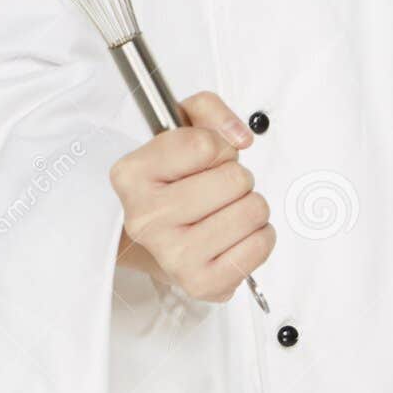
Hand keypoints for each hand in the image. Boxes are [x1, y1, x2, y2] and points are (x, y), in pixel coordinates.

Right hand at [109, 90, 275, 302]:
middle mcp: (146, 218)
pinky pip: (260, 246)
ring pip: (253, 210)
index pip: (204, 144)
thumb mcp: (178, 129)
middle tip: (216, 188)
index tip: (205, 158)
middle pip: (235, 178)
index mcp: (132, 175)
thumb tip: (240, 138)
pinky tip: (235, 235)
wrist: (151, 240)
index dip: (218, 146)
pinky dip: (259, 236)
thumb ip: (208, 109)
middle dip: (236, 177)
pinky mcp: (201, 283)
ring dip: (250, 205)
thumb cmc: (170, 183)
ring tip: (226, 210)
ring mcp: (173, 255)